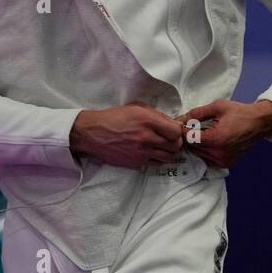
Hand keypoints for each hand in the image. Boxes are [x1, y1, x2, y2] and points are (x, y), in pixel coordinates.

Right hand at [70, 101, 184, 168]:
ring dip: (170, 153)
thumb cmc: (115, 117)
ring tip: (165, 148)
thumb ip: (158, 116)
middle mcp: (146, 138)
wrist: (93, 133)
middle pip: (175, 147)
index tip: (174, 131)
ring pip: (168, 158)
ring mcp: (141, 152)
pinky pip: (155, 164)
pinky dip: (157, 159)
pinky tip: (152, 153)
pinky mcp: (135, 163)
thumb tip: (174, 123)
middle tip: (171, 140)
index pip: (176, 132)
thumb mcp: (138, 108)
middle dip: (176, 143)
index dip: (178, 132)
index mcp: (148, 121)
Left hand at [173, 99, 271, 169]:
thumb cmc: (239, 112)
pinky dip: (207, 151)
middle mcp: (218, 153)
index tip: (187, 124)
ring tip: (206, 133)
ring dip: (198, 145)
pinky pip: (208, 159)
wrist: (259, 122)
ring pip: (199, 154)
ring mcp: (223, 161)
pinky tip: (212, 141)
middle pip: (193, 148)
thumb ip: (197, 113)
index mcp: (216, 139)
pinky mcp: (226, 164)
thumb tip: (181, 119)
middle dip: (191, 137)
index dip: (184, 130)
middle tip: (196, 127)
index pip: (188, 138)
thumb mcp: (218, 107)